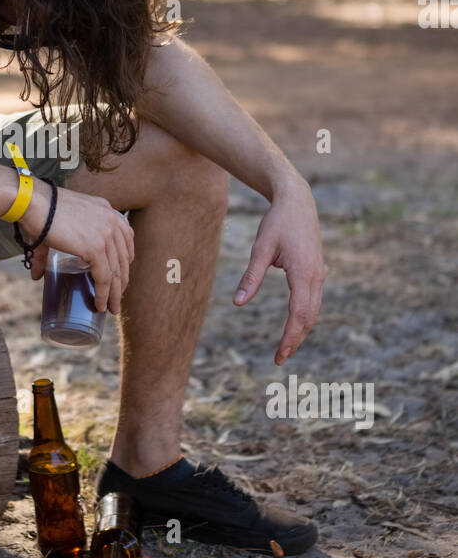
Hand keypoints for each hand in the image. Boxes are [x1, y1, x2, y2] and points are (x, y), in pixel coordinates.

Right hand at [20, 181, 133, 313]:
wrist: (34, 203)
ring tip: (112, 308)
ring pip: (116, 271)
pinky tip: (101, 305)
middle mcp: (110, 221)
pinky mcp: (95, 247)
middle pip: (124, 257)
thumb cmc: (39, 211)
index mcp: (106, 211)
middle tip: (117, 298)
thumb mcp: (57, 225)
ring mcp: (105, 234)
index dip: (125, 260)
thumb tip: (37, 275)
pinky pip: (104, 277)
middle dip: (122, 281)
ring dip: (115, 294)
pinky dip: (103, 294)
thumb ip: (50, 252)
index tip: (120, 275)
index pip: (126, 238)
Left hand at [233, 176, 325, 364]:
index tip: (279, 355)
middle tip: (280, 358)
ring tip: (286, 346)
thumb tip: (238, 303)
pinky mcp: (318, 270)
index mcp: (303, 272)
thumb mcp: (260, 248)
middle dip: (296, 339)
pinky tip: (295, 324)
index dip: (289, 337)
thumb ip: (251, 277)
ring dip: (301, 329)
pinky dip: (305, 315)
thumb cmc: (276, 222)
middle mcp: (316, 275)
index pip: (298, 314)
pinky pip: (313, 299)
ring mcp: (320, 273)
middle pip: (309, 317)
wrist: (297, 199)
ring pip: (313, 309)